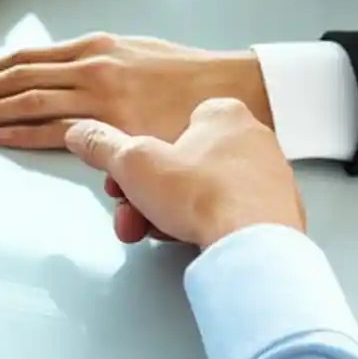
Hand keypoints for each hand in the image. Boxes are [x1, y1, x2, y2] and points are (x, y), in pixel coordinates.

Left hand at [0, 33, 274, 148]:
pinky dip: (24, 130)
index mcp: (94, 48)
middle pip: (19, 77)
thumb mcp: (135, 55)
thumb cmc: (185, 77)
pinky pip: (58, 128)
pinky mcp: (115, 122)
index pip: (28, 59)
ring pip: (30, 101)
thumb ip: (97, 67)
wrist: (231, 87)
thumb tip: (64, 87)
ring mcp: (100, 94)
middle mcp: (91, 67)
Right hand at [64, 98, 304, 248]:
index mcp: (222, 115)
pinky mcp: (277, 211)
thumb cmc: (201, 194)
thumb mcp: (132, 163)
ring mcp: (269, 177)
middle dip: (148, 195)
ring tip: (159, 231)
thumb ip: (101, 145)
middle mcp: (252, 139)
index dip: (138, 158)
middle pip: (181, 165)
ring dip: (171, 213)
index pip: (168, 127)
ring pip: (202, 192)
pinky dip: (206, 226)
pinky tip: (192, 237)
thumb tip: (80, 134)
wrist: (253, 244)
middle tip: (134, 215)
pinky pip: (228, 214)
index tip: (124, 181)